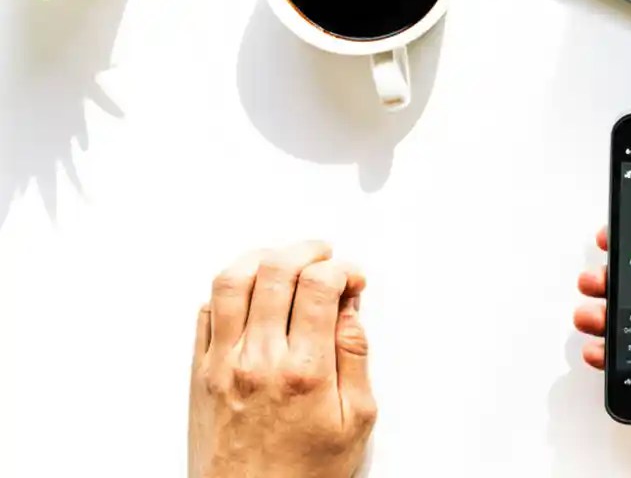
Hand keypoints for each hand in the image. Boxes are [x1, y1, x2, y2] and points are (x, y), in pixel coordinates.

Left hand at [188, 242, 376, 477]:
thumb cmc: (303, 475)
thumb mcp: (355, 422)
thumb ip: (355, 358)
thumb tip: (351, 311)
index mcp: (305, 371)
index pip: (319, 286)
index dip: (342, 269)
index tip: (353, 278)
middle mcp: (259, 359)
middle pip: (276, 270)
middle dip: (306, 250)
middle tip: (323, 255)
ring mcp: (223, 362)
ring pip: (231, 280)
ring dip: (262, 257)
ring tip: (283, 261)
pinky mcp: (200, 372)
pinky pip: (205, 311)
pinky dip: (228, 290)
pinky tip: (250, 295)